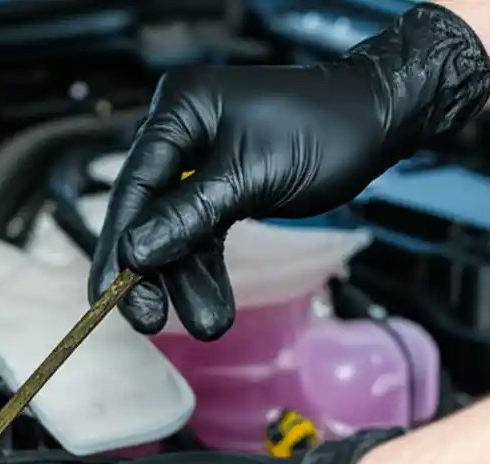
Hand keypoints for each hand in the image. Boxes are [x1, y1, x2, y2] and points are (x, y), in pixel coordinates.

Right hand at [89, 3, 489, 339]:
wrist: (379, 120)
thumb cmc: (325, 129)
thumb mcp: (251, 176)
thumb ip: (191, 214)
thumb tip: (137, 253)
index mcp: (179, 111)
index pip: (135, 185)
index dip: (119, 244)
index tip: (110, 294)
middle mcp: (182, 133)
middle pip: (149, 213)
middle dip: (152, 272)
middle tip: (147, 323)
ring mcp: (203, 161)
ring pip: (178, 231)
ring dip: (188, 281)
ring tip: (206, 326)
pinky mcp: (225, 186)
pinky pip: (205, 232)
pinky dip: (209, 270)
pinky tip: (213, 306)